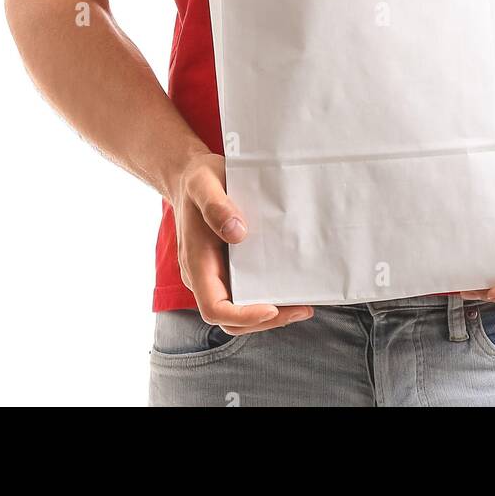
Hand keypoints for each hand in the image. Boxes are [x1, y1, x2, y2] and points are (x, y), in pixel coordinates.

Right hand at [172, 150, 313, 333]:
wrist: (190, 175)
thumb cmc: (197, 180)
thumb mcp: (203, 184)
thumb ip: (216, 206)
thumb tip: (238, 233)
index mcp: (196, 263)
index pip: (214, 307)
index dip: (243, 315)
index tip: (271, 308)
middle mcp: (205, 275)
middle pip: (231, 318)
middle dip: (266, 320)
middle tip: (301, 308)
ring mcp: (217, 273)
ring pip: (241, 308)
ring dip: (271, 313)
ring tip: (304, 303)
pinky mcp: (230, 265)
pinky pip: (248, 289)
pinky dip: (269, 294)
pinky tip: (292, 285)